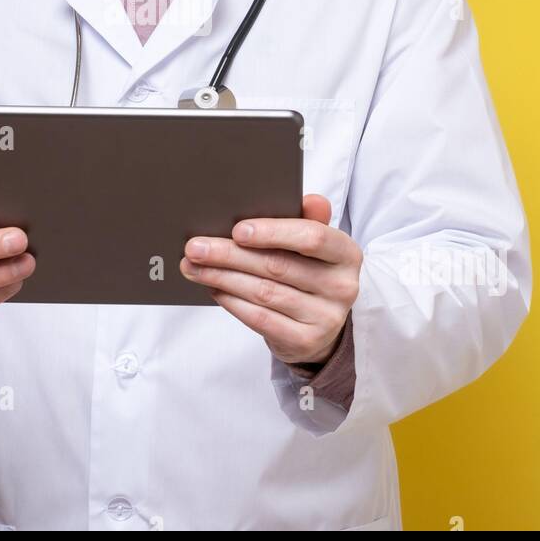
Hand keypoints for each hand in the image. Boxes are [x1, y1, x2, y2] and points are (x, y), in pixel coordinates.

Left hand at [181, 193, 360, 365]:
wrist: (321, 327)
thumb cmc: (310, 273)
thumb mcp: (314, 245)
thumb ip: (308, 219)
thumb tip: (310, 199)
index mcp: (346, 253)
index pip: (312, 237)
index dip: (273, 232)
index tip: (237, 230)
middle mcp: (342, 287)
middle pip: (278, 265)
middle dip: (230, 254)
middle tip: (195, 247)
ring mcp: (326, 318)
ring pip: (263, 292)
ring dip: (222, 277)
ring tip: (193, 266)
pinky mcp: (305, 341)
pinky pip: (260, 318)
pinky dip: (232, 301)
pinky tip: (214, 288)